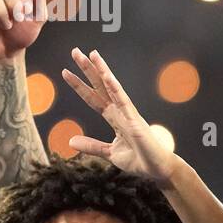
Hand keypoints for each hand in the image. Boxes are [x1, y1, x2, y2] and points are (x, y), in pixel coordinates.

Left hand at [62, 49, 177, 185]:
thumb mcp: (109, 153)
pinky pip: (124, 102)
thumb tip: (71, 140)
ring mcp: (128, 114)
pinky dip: (115, 89)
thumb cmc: (139, 160)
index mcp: (114, 118)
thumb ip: (92, 145)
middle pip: (101, 86)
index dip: (80, 85)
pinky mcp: (135, 121)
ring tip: (91, 54)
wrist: (156, 170)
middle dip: (88, 69)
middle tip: (75, 51)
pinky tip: (107, 76)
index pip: (93, 98)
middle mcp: (121, 112)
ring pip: (112, 88)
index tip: (66, 71)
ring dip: (102, 71)